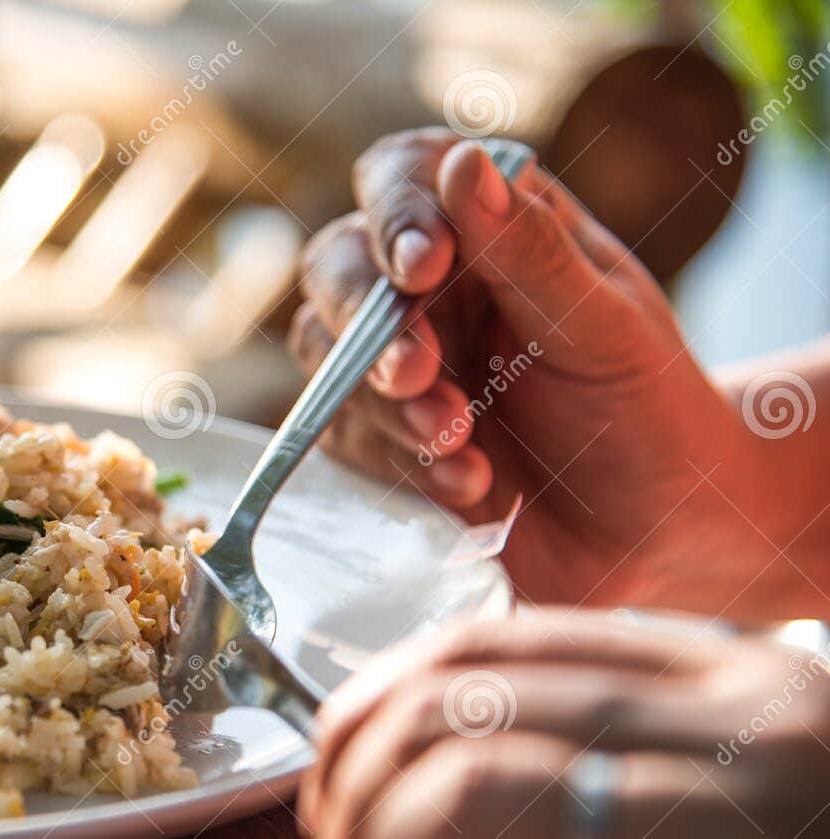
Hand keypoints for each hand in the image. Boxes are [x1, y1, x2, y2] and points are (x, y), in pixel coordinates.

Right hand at [291, 129, 777, 612]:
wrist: (651, 533)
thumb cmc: (645, 410)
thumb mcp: (604, 326)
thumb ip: (529, 248)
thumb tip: (461, 162)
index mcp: (491, 228)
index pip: (403, 178)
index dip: (394, 213)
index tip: (421, 266)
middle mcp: (432, 288)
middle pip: (338, 265)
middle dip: (367, 321)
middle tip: (414, 372)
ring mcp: (398, 364)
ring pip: (329, 357)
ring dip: (385, 402)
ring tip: (458, 438)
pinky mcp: (379, 440)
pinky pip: (345, 436)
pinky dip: (397, 460)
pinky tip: (469, 482)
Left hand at [298, 610, 829, 838]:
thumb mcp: (702, 799)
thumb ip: (580, 746)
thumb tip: (365, 740)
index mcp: (735, 680)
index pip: (480, 646)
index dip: (363, 717)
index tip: (336, 796)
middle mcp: (756, 737)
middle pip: (447, 718)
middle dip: (359, 820)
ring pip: (463, 802)